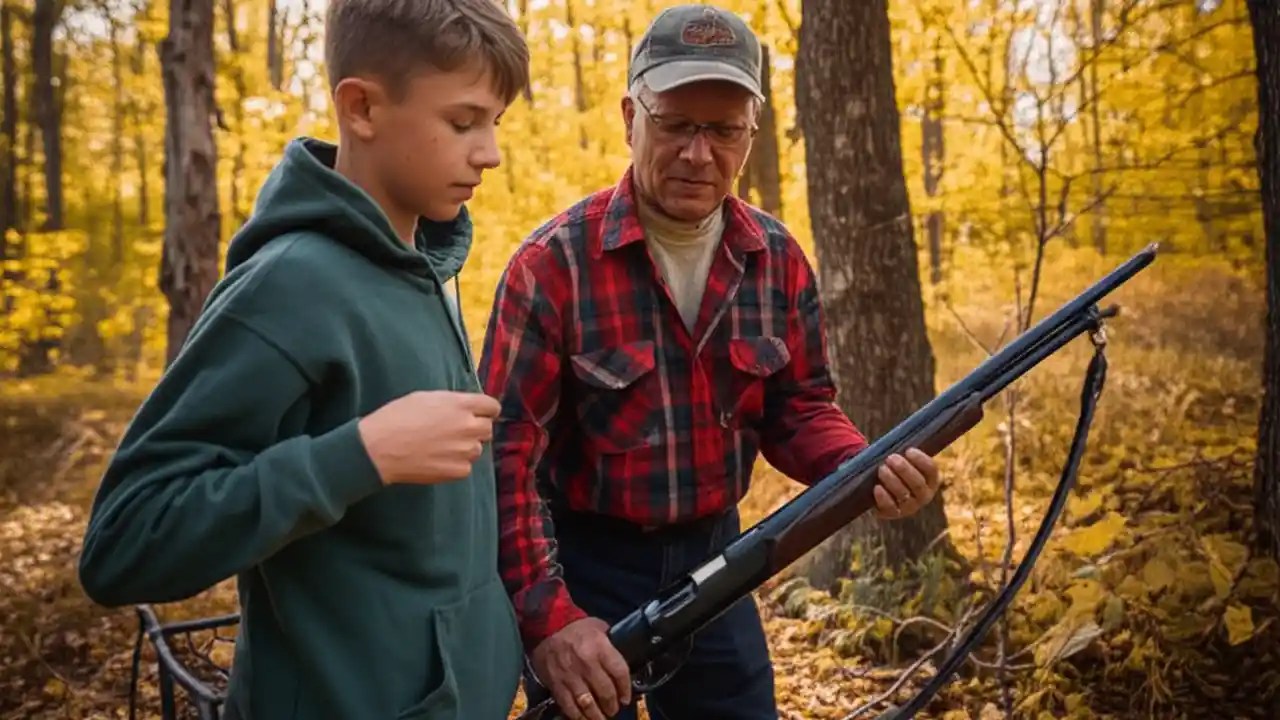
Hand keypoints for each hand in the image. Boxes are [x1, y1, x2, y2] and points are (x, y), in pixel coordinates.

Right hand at [357, 391, 500, 485]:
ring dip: (465, 447)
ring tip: (441, 447)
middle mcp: (468, 427)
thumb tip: (466, 408)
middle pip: (487, 428)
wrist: (380, 448)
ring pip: (477, 449)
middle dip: (474, 429)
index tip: (478, 414)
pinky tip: (437, 460)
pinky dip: (456, 464)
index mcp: (461, 405)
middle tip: (454, 431)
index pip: (492, 406)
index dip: (485, 410)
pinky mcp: (459, 471)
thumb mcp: (426, 397)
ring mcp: (465, 451)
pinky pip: (466, 466)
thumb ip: (452, 402)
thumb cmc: (397, 417)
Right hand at [530, 617, 631, 719]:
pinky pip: (569, 706)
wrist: (546, 626)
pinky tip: (583, 718)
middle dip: (612, 705)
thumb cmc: (576, 628)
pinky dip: (578, 716)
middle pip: (606, 692)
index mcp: (600, 647)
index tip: (625, 698)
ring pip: (588, 704)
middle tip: (613, 709)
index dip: (625, 689)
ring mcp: (570, 675)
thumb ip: (611, 645)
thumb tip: (625, 659)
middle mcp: (586, 662)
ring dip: (597, 715)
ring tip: (600, 718)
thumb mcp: (599, 628)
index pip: (620, 672)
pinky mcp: (557, 684)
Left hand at [874, 448, 939, 519]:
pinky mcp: (894, 514)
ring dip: (892, 480)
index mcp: (931, 480)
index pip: (931, 470)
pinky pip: (891, 508)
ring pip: (904, 494)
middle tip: (891, 458)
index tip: (908, 450)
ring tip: (882, 469)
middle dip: (904, 470)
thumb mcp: (904, 460)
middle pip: (917, 483)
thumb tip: (900, 438)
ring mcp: (910, 507)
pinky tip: (877, 487)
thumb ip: (905, 453)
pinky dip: (884, 498)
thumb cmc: (896, 469)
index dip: (921, 460)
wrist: (883, 488)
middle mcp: (924, 495)